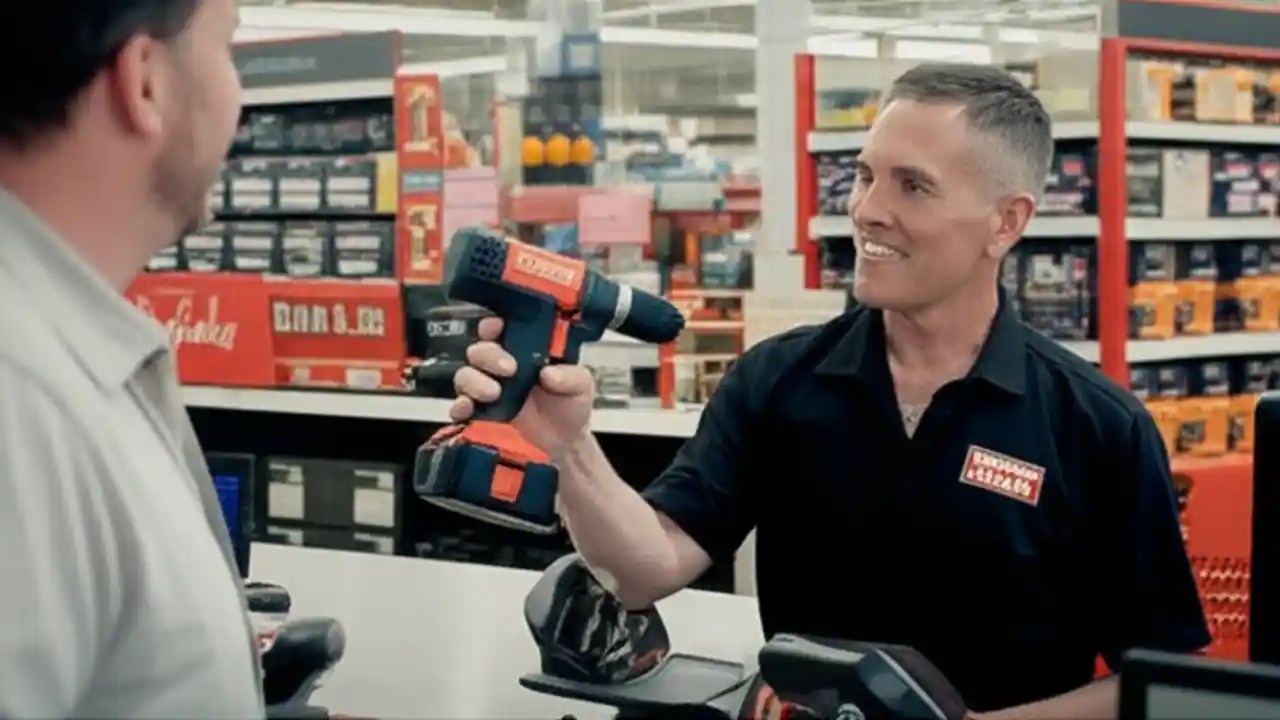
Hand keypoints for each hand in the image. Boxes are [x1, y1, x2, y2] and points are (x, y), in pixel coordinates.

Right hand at [450, 317, 595, 457]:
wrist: (566, 441)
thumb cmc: (572, 404)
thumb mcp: (582, 386)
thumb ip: (571, 377)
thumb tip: (548, 373)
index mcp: (525, 349)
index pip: (501, 328)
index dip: (493, 325)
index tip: (496, 328)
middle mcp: (503, 364)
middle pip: (480, 349)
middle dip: (488, 355)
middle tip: (509, 369)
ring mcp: (490, 388)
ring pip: (466, 374)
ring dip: (475, 381)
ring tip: (494, 393)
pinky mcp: (483, 412)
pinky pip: (461, 405)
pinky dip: (459, 406)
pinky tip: (467, 409)